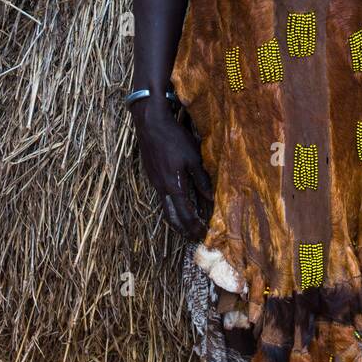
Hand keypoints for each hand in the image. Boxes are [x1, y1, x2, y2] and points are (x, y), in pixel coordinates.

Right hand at [132, 101, 211, 239]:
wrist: (150, 124)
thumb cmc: (174, 139)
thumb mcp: (194, 158)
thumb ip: (202, 180)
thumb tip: (210, 199)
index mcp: (173, 186)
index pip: (185, 214)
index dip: (194, 226)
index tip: (202, 235)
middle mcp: (161, 188)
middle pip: (171, 217)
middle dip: (183, 229)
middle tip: (193, 237)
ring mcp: (154, 182)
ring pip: (164, 208)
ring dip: (176, 220)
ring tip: (185, 226)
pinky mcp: (152, 175)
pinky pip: (161, 197)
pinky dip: (170, 206)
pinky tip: (177, 203)